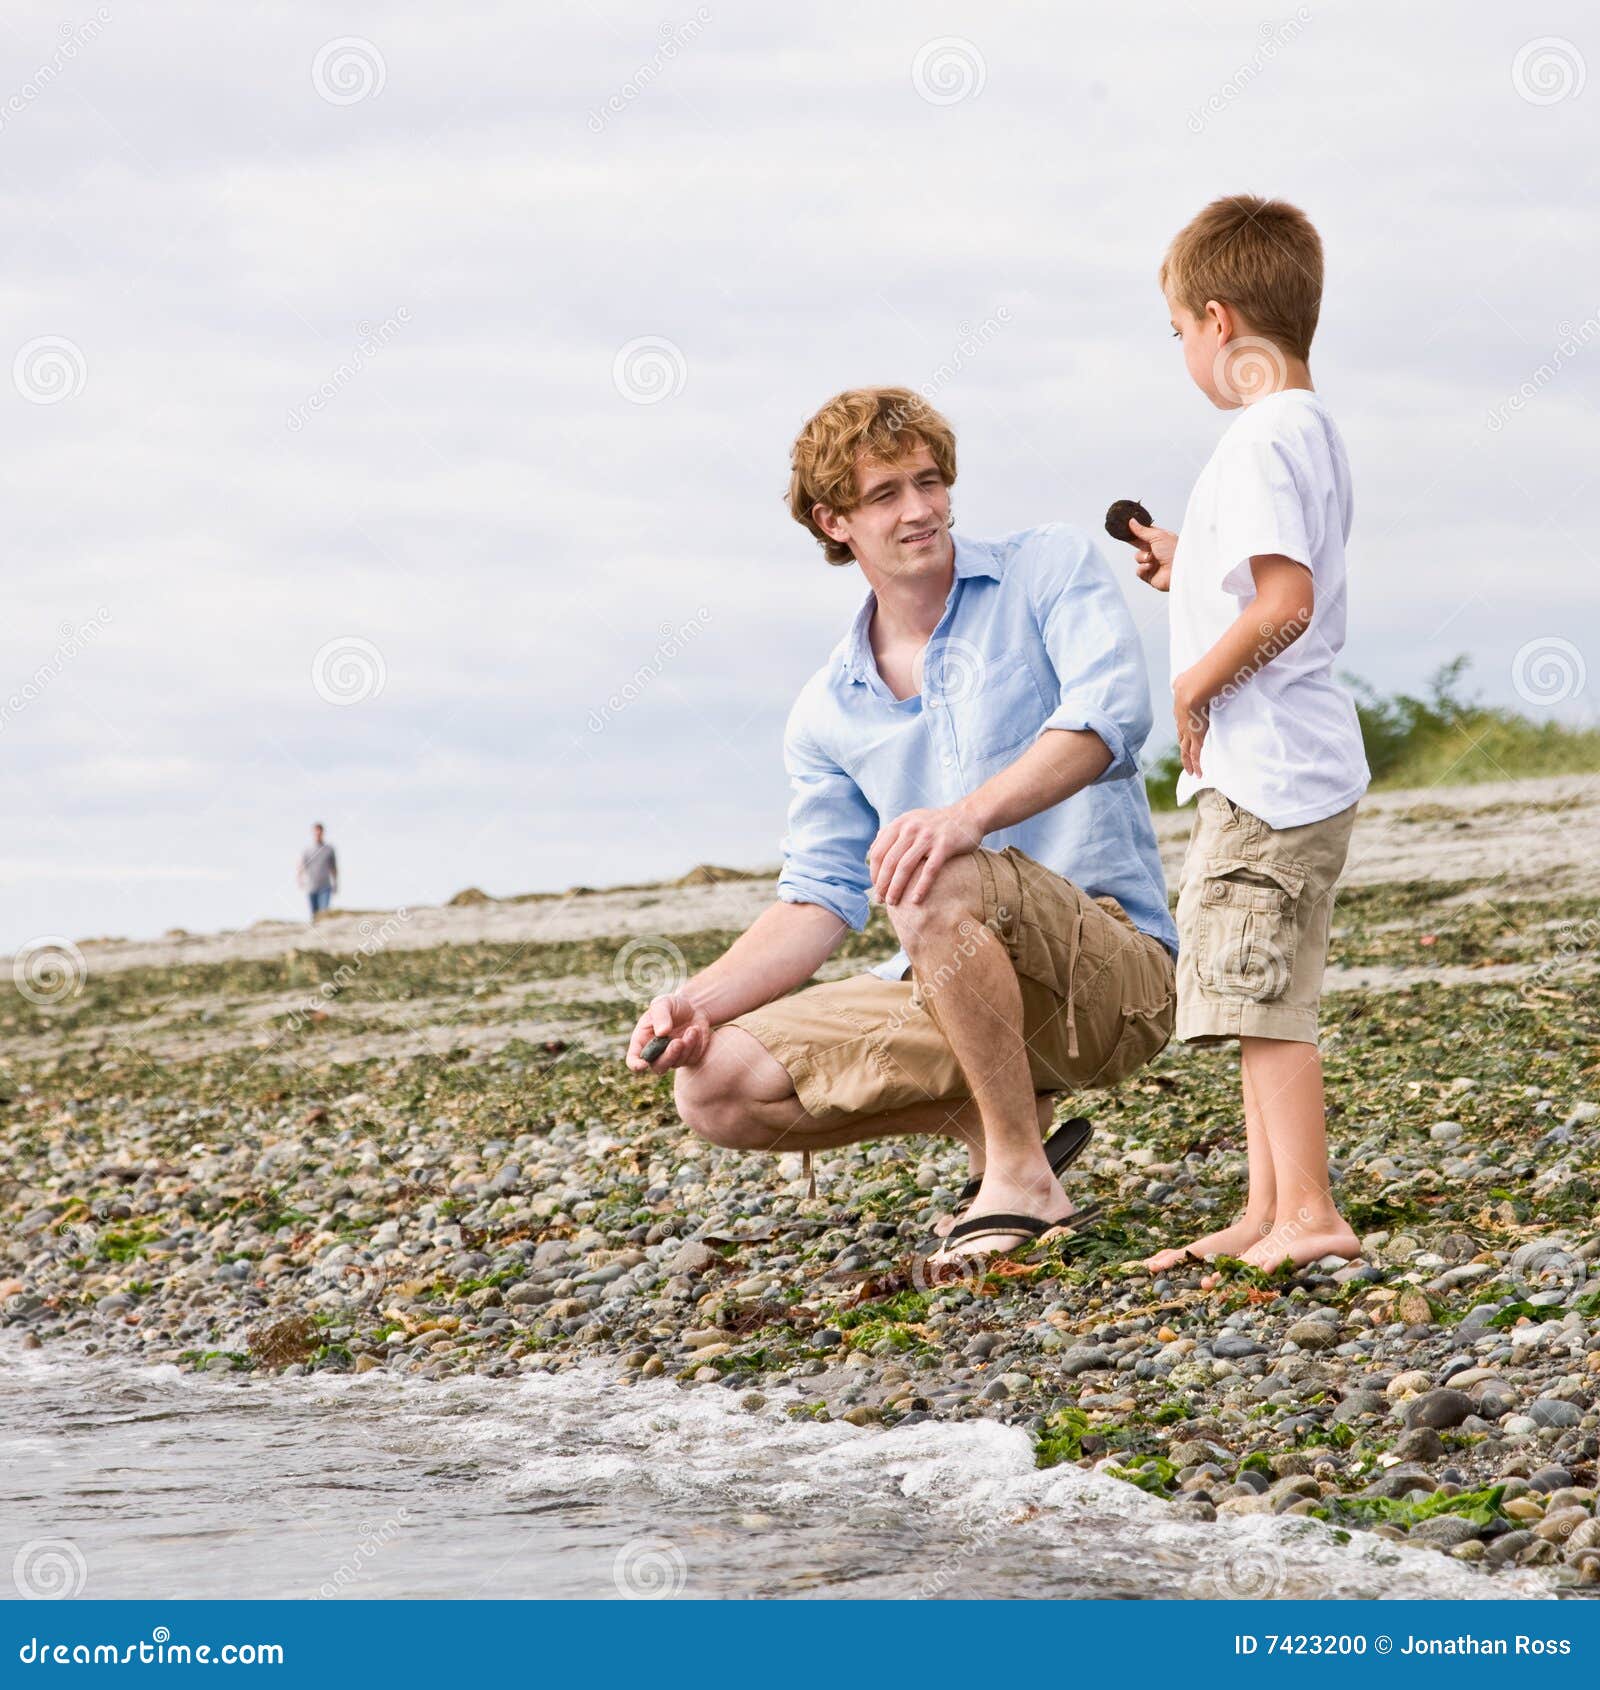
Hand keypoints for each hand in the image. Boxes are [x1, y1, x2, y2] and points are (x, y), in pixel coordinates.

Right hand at [626, 991, 710, 1072]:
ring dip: (686, 1047)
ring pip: (676, 1063)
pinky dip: (695, 1045)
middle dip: (669, 1056)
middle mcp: (655, 1053)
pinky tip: (696, 1030)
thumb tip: (662, 1033)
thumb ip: (661, 1016)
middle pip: (658, 1067)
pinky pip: (691, 1059)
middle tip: (678, 1041)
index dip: (636, 1065)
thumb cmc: (672, 1005)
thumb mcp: (663, 1003)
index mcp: (642, 1040)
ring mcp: (672, 1057)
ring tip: (692, 1028)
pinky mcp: (687, 1058)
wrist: (693, 1006)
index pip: (633, 1059)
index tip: (643, 1064)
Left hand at [867, 803, 983, 905]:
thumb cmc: (937, 823)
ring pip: (905, 867)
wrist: (968, 815)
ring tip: (893, 902)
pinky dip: (921, 887)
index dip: (874, 872)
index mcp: (900, 823)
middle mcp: (911, 828)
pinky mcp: (945, 846)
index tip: (876, 887)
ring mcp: (928, 837)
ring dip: (896, 888)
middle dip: (882, 883)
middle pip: (890, 861)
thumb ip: (892, 833)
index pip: (879, 852)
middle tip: (881, 899)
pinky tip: (915, 900)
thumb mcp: (912, 820)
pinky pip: (929, 870)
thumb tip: (872, 850)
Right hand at [1128, 517, 1176, 590]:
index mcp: (1161, 539)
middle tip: (1131, 539)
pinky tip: (1150, 567)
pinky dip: (1143, 568)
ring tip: (1151, 558)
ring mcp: (1153, 563)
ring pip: (1137, 557)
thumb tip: (1132, 521)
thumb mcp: (1157, 536)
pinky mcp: (1149, 575)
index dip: (1136, 531)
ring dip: (1142, 557)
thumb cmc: (1173, 551)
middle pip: (1139, 545)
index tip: (1127, 527)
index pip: (1146, 533)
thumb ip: (1143, 530)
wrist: (1179, 571)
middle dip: (1136, 543)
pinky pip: (1138, 570)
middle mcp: (1157, 551)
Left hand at [1173, 668, 1209, 776]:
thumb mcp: (1183, 680)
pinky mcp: (1196, 738)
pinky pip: (1195, 755)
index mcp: (1181, 710)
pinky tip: (1198, 774)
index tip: (1185, 736)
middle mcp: (1182, 723)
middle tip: (1185, 759)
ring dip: (1188, 762)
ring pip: (1186, 750)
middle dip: (1184, 749)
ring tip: (1191, 772)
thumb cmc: (1193, 680)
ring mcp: (1188, 732)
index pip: (1182, 724)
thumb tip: (1181, 679)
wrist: (1192, 689)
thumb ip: (1183, 681)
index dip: (1183, 730)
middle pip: (1182, 739)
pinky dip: (1196, 765)